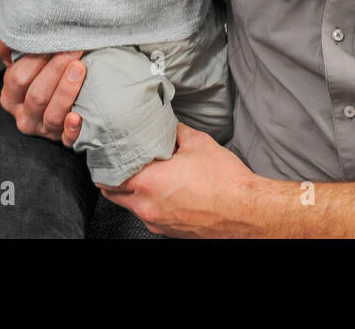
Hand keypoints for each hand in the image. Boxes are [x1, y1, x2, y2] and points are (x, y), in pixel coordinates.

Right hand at [0, 35, 85, 144]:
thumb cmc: (43, 77)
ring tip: (80, 69)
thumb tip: (3, 42)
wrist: (63, 99)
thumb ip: (13, 49)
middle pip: (37, 96)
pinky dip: (72, 129)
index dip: (36, 59)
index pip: (19, 78)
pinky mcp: (64, 139)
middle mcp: (24, 117)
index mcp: (11, 98)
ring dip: (66, 91)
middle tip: (74, 51)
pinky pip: (67, 139)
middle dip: (56, 71)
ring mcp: (44, 130)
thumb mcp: (24, 64)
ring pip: (53, 115)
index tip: (55, 41)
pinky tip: (77, 116)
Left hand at [98, 123, 261, 237]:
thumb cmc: (224, 181)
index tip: (110, 150)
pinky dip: (148, 202)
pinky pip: (148, 214)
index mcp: (148, 182)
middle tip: (122, 160)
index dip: (107, 160)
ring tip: (145, 173)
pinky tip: (163, 189)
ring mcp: (156, 222)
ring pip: (130, 205)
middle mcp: (146, 206)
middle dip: (114, 176)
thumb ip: (176, 131)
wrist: (246, 212)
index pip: (109, 174)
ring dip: (131, 190)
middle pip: (113, 193)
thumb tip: (167, 123)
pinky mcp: (168, 231)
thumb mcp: (198, 143)